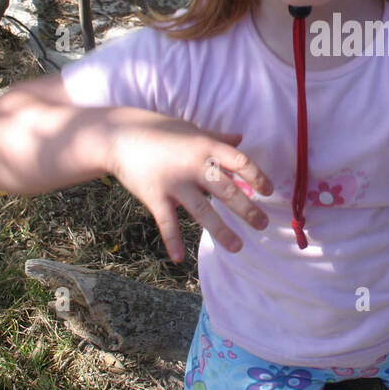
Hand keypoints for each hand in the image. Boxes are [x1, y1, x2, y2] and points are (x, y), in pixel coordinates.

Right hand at [107, 116, 273, 262]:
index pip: (240, 162)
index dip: (257, 176)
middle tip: (263, 225)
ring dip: (221, 231)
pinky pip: (167, 223)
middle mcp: (194, 166)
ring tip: (238, 247)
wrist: (119, 136)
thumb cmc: (160, 130)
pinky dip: (173, 242)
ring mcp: (175, 183)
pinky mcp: (155, 197)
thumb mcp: (192, 129)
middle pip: (227, 191)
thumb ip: (217, 138)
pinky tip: (179, 260)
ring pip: (203, 211)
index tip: (269, 191)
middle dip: (247, 210)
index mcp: (206, 147)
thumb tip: (240, 138)